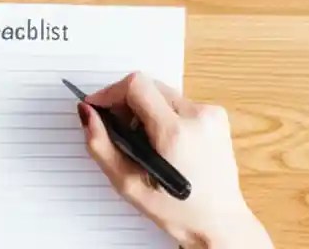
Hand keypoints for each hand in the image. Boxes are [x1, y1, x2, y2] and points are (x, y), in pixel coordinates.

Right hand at [80, 73, 272, 248]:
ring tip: (145, 143)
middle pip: (149, 86)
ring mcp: (211, 114)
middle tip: (118, 131)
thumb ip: (101, 146)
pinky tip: (165, 143)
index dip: (110, 92)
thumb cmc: (179, 212)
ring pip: (163, 93)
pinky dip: (165, 115)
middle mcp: (197, 116)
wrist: (221, 222)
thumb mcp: (129, 185)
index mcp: (175, 133)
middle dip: (126, 103)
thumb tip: (87, 114)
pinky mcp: (217, 115)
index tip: (97, 107)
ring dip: (145, 110)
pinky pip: (180, 103)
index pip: (136, 86)